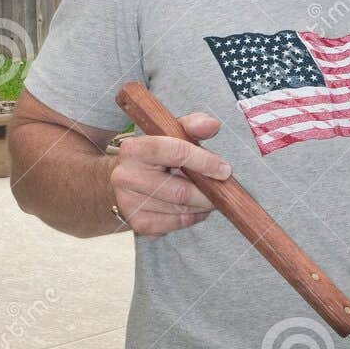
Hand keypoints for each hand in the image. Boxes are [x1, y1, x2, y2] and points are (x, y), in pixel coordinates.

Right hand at [109, 111, 228, 236]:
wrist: (126, 179)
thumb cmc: (156, 155)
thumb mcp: (172, 133)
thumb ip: (194, 125)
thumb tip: (211, 125)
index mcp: (134, 149)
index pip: (175, 153)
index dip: (204, 162)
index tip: (224, 170)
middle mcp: (125, 176)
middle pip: (180, 191)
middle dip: (207, 193)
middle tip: (220, 189)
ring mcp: (129, 203)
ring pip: (181, 210)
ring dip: (201, 206)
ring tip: (206, 196)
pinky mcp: (138, 223)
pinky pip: (177, 223)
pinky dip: (192, 217)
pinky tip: (192, 207)